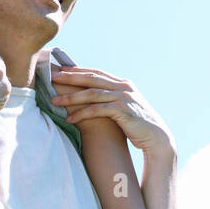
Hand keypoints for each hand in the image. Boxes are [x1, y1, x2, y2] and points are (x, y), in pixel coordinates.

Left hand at [50, 67, 175, 159]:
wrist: (158, 138)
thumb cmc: (138, 125)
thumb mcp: (125, 106)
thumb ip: (112, 98)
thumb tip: (93, 96)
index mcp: (123, 83)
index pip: (96, 72)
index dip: (78, 70)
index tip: (61, 70)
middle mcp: (123, 87)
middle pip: (91, 78)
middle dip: (70, 77)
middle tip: (51, 77)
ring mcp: (123, 97)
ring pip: (91, 94)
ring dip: (71, 97)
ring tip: (54, 101)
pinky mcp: (123, 111)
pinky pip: (97, 110)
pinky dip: (82, 114)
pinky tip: (70, 119)